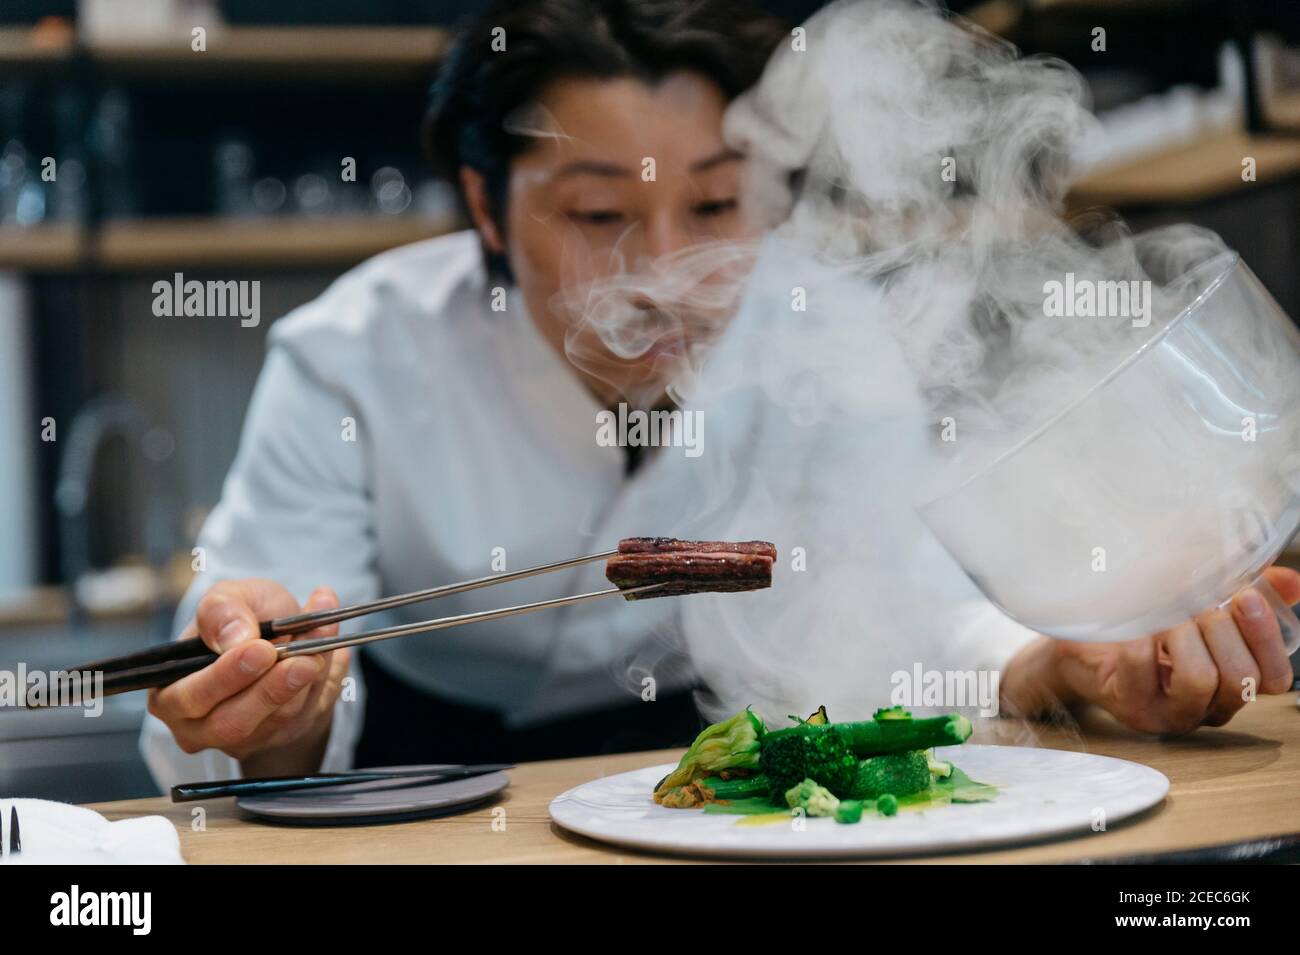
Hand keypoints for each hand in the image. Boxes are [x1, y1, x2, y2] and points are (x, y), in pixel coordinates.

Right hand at [147, 578, 350, 773]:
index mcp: (171, 692)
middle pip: (232, 724)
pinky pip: (307, 716)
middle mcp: (200, 727)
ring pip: (277, 721)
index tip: (261, 649)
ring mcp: (243, 739)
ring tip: (324, 638)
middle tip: (303, 659)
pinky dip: (325, 681)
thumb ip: (223, 610)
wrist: (279, 636)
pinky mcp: (280, 738)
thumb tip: (235, 636)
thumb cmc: (241, 619)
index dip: (224, 677)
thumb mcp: (228, 597)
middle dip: (271, 690)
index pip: (188, 698)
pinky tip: (332, 650)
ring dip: (308, 680)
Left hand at [1002, 566, 1299, 734]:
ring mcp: (1168, 713)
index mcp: (1231, 684)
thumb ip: (1246, 593)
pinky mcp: (1129, 706)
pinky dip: (1141, 636)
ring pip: (1200, 679)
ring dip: (1183, 633)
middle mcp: (1206, 706)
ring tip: (1165, 613)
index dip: (1266, 638)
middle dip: (1222, 628)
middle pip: (1241, 678)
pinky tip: (1136, 624)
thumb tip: (1288, 580)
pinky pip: (1142, 669)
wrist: (1079, 643)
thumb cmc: (1143, 625)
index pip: (1273, 678)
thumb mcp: (1197, 606)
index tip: (1246, 596)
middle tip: (1197, 601)